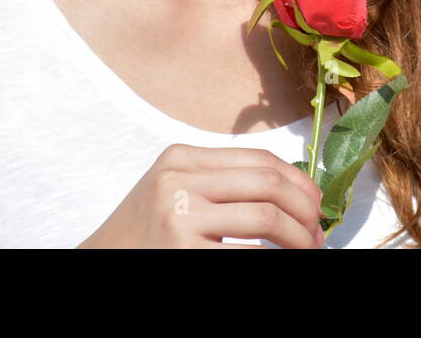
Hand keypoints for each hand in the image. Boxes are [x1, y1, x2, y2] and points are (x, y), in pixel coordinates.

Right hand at [77, 143, 326, 247]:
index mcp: (181, 157)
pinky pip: (248, 254)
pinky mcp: (182, 252)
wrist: (101, 260)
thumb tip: (295, 189)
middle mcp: (179, 180)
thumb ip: (221, 182)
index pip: (260, 159)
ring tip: (309, 248)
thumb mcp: (176, 190)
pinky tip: (282, 262)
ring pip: (266, 218)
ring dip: (299, 236)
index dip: (300, 181)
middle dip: (306, 208)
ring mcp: (179, 217)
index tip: (316, 203)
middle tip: (319, 231)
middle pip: (269, 183)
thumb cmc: (145, 233)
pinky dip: (274, 258)